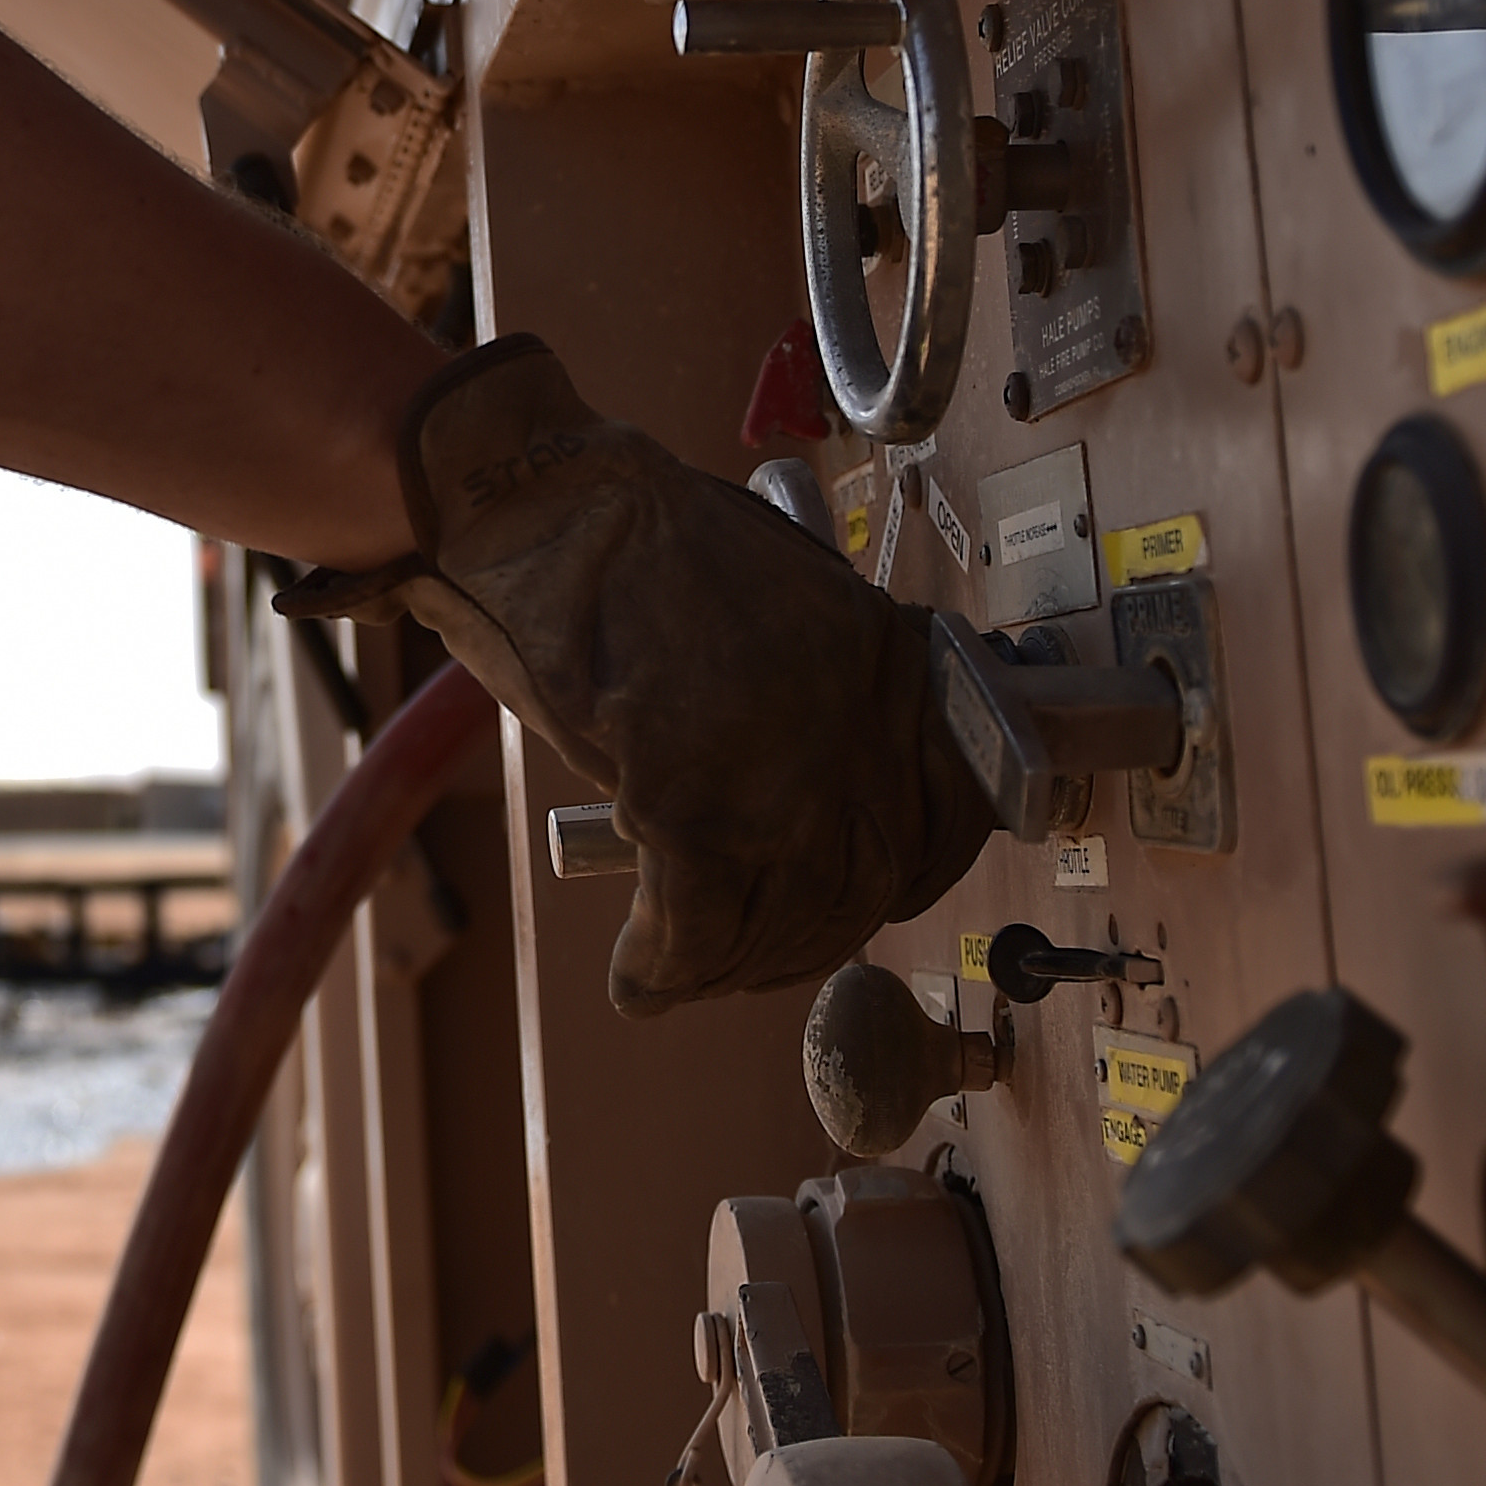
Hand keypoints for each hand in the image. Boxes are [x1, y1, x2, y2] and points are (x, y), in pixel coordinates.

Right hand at [288, 338, 993, 1015]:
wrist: (535, 507)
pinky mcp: (691, 806)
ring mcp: (782, 767)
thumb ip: (825, 683)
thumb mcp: (780, 592)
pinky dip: (665, 968)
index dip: (909, 878)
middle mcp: (855, 716)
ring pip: (792, 920)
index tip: (871, 899)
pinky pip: (699, 930)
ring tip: (687, 968)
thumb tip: (829, 784)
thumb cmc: (634, 539)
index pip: (951, 809)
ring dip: (736, 965)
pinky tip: (639, 977)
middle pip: (870, 881)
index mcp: (885, 652)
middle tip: (758, 953)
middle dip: (811, 937)